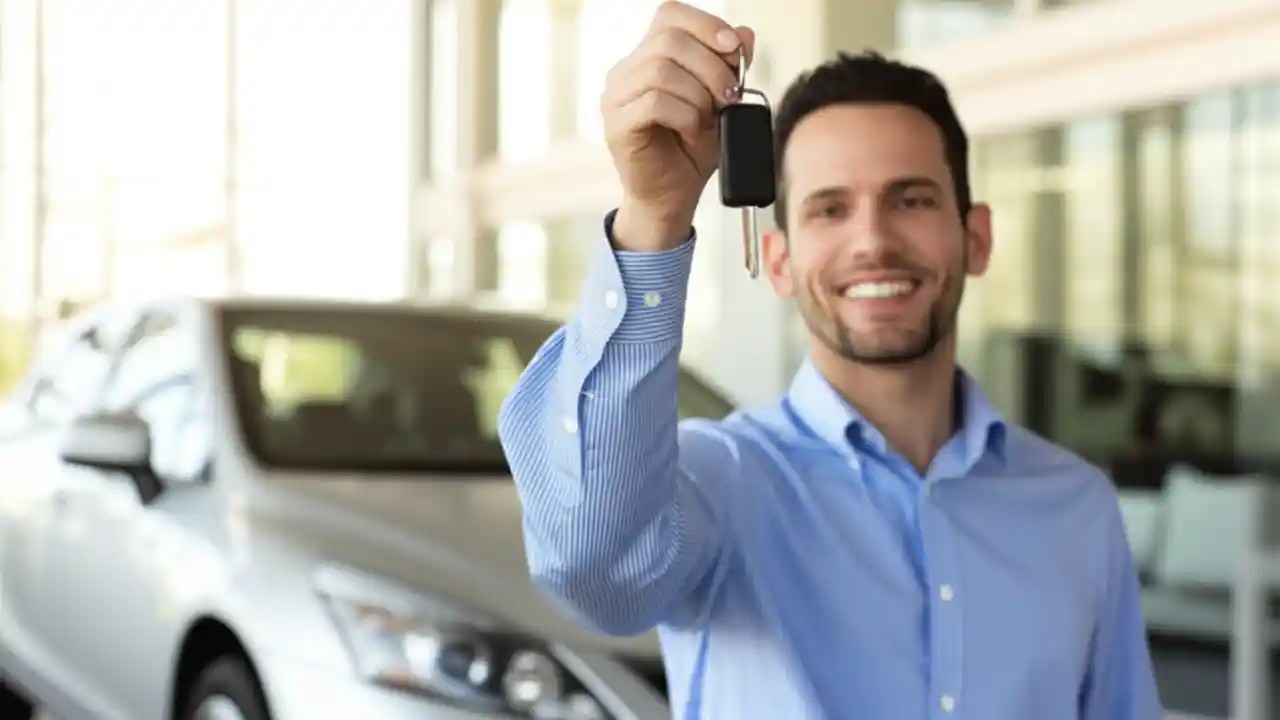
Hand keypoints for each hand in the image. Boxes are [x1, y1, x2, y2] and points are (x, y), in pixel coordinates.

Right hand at [601, 1, 754, 250]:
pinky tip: (692, 131)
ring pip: (661, 70)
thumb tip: (744, 34)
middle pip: (669, 40)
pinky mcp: (617, 126)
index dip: (705, 24)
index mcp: (648, 58)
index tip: (734, 48)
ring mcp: (616, 99)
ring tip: (708, 119)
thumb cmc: (692, 150)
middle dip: (711, 66)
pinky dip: (684, 115)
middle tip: (728, 96)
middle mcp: (626, 72)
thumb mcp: (721, 102)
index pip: (670, 14)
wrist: (673, 197)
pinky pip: (654, 103)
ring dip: (698, 94)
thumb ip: (731, 66)